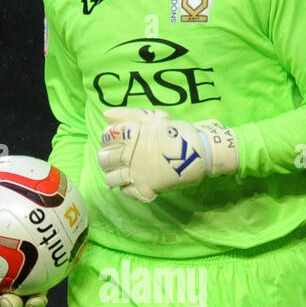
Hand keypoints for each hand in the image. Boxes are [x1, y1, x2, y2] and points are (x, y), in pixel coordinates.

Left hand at [97, 107, 237, 201]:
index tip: (115, 141)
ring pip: (111, 178)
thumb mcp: (156, 117)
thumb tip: (106, 114)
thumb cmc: (179, 133)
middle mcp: (130, 155)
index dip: (108, 139)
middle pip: (105, 159)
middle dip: (106, 158)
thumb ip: (130, 114)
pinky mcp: (145, 189)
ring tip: (122, 172)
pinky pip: (126, 192)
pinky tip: (133, 182)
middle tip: (115, 158)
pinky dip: (127, 188)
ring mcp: (136, 174)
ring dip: (113, 175)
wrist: (201, 153)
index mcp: (132, 135)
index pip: (107, 137)